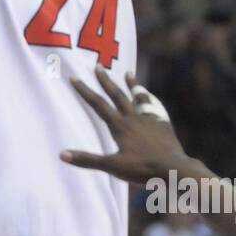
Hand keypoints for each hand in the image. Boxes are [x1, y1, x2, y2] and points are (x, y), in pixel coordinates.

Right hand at [60, 66, 196, 183]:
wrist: (173, 168)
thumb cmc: (142, 168)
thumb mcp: (112, 166)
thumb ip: (87, 160)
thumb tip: (62, 154)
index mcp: (119, 126)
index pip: (98, 104)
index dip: (84, 91)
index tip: (74, 77)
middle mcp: (133, 118)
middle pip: (117, 95)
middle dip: (105, 81)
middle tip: (98, 66)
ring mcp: (149, 119)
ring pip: (138, 97)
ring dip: (132, 85)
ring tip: (128, 73)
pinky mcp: (163, 124)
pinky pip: (154, 107)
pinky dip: (150, 100)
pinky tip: (149, 96)